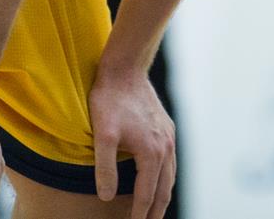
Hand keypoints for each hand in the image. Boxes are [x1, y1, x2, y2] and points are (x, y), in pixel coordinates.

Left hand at [90, 67, 175, 218]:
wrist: (125, 69)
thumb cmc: (110, 100)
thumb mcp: (102, 135)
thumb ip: (104, 168)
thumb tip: (107, 196)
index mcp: (152, 152)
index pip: (146, 194)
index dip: (139, 215)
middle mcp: (166, 147)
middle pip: (164, 189)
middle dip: (156, 211)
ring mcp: (169, 137)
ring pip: (170, 176)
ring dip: (163, 196)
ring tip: (154, 210)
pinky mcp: (167, 128)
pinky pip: (171, 161)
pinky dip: (165, 177)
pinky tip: (157, 178)